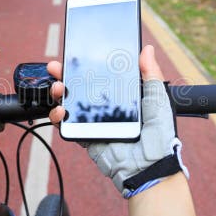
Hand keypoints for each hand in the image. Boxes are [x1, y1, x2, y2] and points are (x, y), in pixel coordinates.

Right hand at [48, 45, 187, 197]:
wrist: (151, 166)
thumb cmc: (160, 134)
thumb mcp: (158, 98)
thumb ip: (151, 74)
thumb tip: (146, 49)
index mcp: (122, 95)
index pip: (100, 75)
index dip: (85, 65)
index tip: (74, 54)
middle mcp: (106, 106)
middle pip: (79, 87)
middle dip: (64, 76)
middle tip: (56, 68)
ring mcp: (94, 122)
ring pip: (70, 104)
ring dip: (58, 94)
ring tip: (58, 89)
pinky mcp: (86, 137)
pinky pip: (68, 126)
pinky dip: (59, 118)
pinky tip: (61, 111)